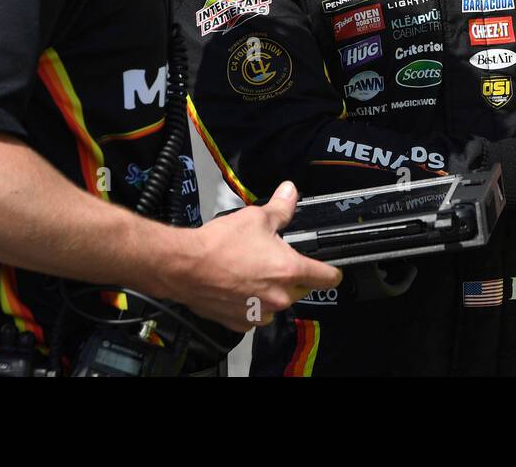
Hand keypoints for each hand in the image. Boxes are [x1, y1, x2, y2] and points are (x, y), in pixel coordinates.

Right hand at [166, 182, 340, 331]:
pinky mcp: (240, 323)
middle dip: (293, 276)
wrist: (184, 266)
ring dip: (272, 291)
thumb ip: (280, 208)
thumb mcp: (256, 217)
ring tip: (253, 272)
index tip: (330, 270)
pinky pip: (255, 314)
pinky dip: (251, 304)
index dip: (332, 271)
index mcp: (290, 271)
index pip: (327, 277)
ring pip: (278, 302)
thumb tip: (291, 192)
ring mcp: (260, 313)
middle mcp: (279, 297)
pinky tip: (238, 287)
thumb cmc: (220, 244)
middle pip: (301, 289)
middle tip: (275, 260)